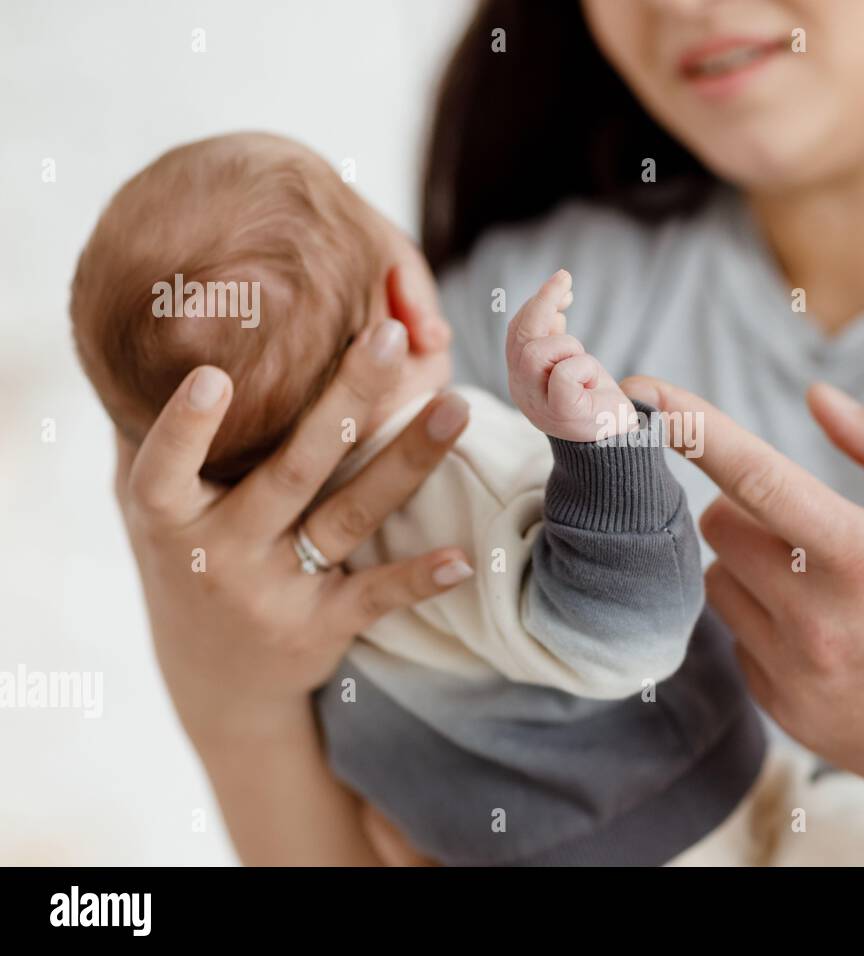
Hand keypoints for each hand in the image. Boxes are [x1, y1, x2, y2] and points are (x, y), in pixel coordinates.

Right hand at [116, 320, 474, 748]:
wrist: (216, 681)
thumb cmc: (188, 559)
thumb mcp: (155, 508)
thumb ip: (155, 437)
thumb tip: (169, 336)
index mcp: (168, 516)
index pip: (165, 469)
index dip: (185, 428)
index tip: (212, 376)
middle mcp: (219, 553)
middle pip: (292, 469)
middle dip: (345, 400)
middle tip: (386, 336)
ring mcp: (274, 591)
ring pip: (349, 515)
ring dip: (407, 460)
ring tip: (454, 406)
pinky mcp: (322, 626)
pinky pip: (376, 596)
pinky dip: (419, 578)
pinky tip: (463, 558)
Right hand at [506, 269, 634, 441]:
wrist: (618, 440)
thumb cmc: (595, 401)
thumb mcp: (573, 362)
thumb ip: (556, 340)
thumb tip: (553, 311)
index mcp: (523, 377)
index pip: (517, 332)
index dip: (537, 302)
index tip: (564, 283)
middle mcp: (522, 390)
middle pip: (520, 337)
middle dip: (543, 302)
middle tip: (567, 281)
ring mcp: (538, 405)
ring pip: (536, 352)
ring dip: (567, 345)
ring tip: (586, 365)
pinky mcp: (560, 414)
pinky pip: (564, 374)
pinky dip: (582, 367)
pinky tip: (592, 381)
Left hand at [621, 376, 863, 802]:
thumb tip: (817, 399)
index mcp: (863, 557)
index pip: (754, 477)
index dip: (693, 425)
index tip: (643, 390)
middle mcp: (817, 619)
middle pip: (719, 529)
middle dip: (748, 509)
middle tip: (803, 521)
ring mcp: (796, 674)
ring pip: (719, 585)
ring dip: (751, 567)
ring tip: (820, 580)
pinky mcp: (786, 712)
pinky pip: (736, 641)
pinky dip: (764, 623)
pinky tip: (825, 633)